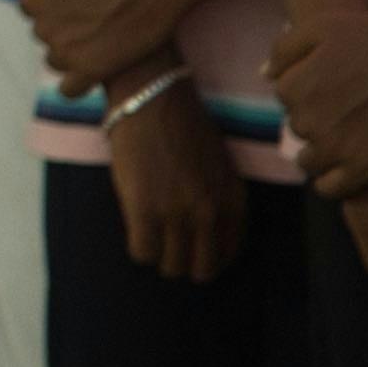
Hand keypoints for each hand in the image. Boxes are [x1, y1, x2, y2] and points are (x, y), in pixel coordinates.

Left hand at [0, 0, 185, 95]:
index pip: (29, 7)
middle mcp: (47, 27)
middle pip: (43, 33)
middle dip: (62, 24)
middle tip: (94, 9)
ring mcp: (70, 51)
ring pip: (55, 59)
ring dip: (71, 50)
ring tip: (100, 31)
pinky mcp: (94, 71)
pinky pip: (68, 89)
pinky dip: (76, 80)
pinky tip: (95, 64)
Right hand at [105, 80, 243, 282]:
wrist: (152, 96)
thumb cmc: (183, 124)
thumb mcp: (219, 166)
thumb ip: (219, 200)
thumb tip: (205, 231)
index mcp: (233, 202)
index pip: (228, 254)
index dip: (208, 254)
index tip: (192, 245)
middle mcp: (210, 214)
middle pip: (201, 270)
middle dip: (185, 262)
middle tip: (169, 244)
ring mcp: (177, 214)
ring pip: (170, 267)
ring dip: (160, 255)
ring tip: (150, 233)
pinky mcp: (144, 210)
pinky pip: (142, 253)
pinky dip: (138, 246)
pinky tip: (135, 225)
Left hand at [268, 10, 367, 193]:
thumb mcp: (323, 27)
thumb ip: (284, 49)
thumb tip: (264, 75)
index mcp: (295, 88)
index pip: (284, 95)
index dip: (307, 85)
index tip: (334, 79)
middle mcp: (309, 122)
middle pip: (297, 127)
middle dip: (315, 117)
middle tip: (348, 104)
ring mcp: (334, 150)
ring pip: (308, 161)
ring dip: (321, 151)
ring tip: (350, 133)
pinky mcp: (362, 170)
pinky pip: (328, 188)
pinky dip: (332, 179)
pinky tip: (348, 162)